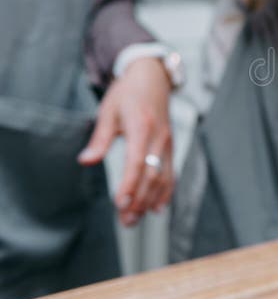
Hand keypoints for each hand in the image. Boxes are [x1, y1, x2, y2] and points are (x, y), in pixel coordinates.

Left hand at [78, 58, 172, 226]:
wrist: (152, 77)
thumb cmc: (128, 93)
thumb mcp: (108, 111)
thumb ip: (99, 138)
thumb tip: (85, 161)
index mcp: (141, 127)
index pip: (136, 162)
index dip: (129, 185)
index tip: (120, 204)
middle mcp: (158, 138)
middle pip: (151, 174)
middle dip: (139, 200)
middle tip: (126, 220)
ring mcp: (167, 143)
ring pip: (163, 177)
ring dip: (150, 200)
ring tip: (136, 219)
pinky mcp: (170, 146)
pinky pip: (171, 172)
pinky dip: (165, 192)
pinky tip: (157, 207)